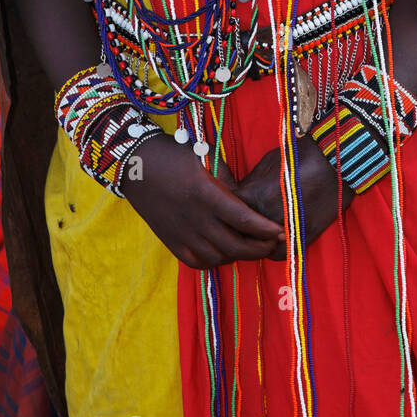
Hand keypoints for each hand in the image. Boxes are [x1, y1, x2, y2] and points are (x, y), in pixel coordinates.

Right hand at [120, 132, 285, 269]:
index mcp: (205, 193)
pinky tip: (223, 253)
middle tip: (273, 244)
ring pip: (219, 257)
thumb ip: (227, 182)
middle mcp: (194, 217)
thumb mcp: (204, 160)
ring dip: (238, 255)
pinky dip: (215, 261)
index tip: (281, 232)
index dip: (265, 230)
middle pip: (235, 245)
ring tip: (250, 246)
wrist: (135, 164)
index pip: (243, 219)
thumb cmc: (174, 154)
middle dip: (259, 248)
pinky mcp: (170, 241)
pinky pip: (198, 262)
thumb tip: (246, 202)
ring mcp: (181, 233)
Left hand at [235, 138, 354, 259]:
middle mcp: (265, 217)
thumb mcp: (266, 164)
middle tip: (235, 223)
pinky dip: (271, 249)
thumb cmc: (298, 157)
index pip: (226, 212)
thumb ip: (249, 184)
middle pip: (239, 233)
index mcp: (253, 196)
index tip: (225, 208)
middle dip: (236, 228)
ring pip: (256, 248)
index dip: (224, 210)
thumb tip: (237, 196)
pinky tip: (271, 239)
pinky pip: (276, 254)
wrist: (333, 162)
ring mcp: (283, 231)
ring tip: (253, 232)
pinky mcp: (300, 240)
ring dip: (253, 241)